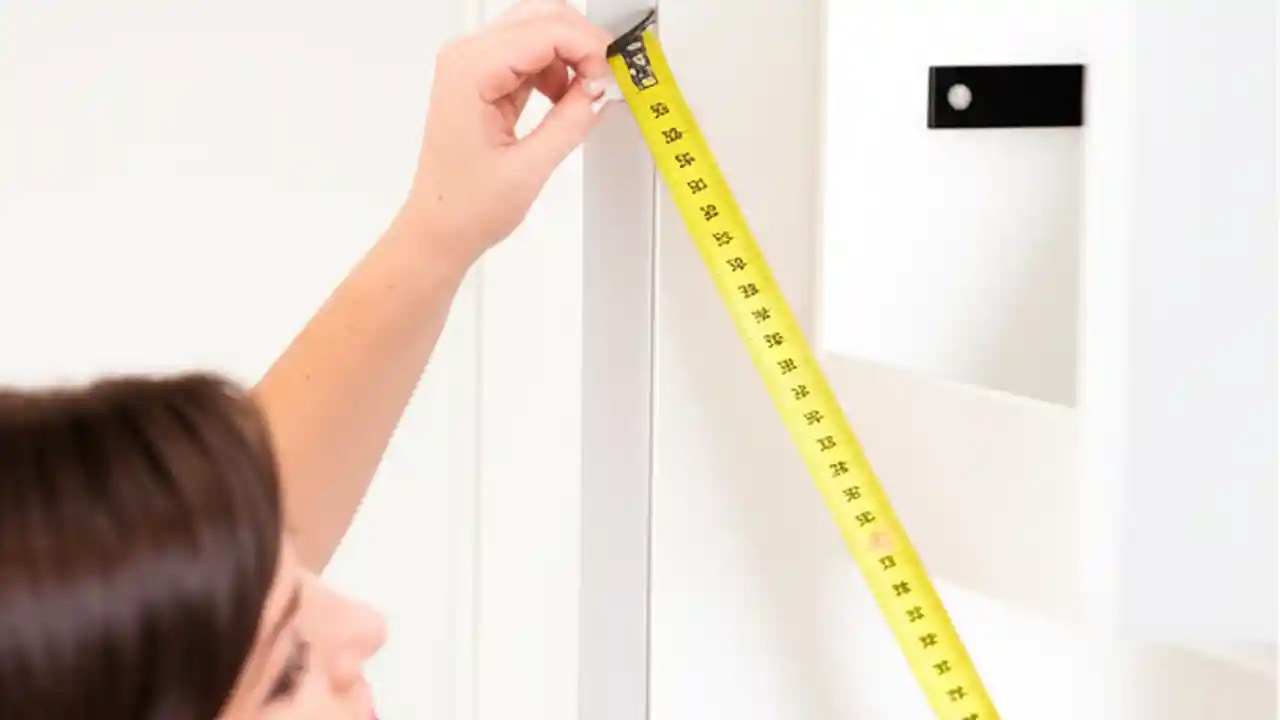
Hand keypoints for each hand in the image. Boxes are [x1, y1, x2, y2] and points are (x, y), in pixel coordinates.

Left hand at [404, 0, 614, 268]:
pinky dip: (556, 69)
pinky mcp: (482, 77)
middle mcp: (466, 57)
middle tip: (604, 81)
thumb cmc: (465, 206)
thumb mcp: (529, 168)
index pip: (545, 30)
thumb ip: (570, 122)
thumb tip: (599, 91)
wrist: (440, 227)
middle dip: (582, 43)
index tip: (609, 79)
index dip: (588, 49)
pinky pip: (529, 54)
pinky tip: (564, 99)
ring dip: (570, 57)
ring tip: (584, 97)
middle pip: (541, 17)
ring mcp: (472, 64)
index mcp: (469, 71)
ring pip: (538, 30)